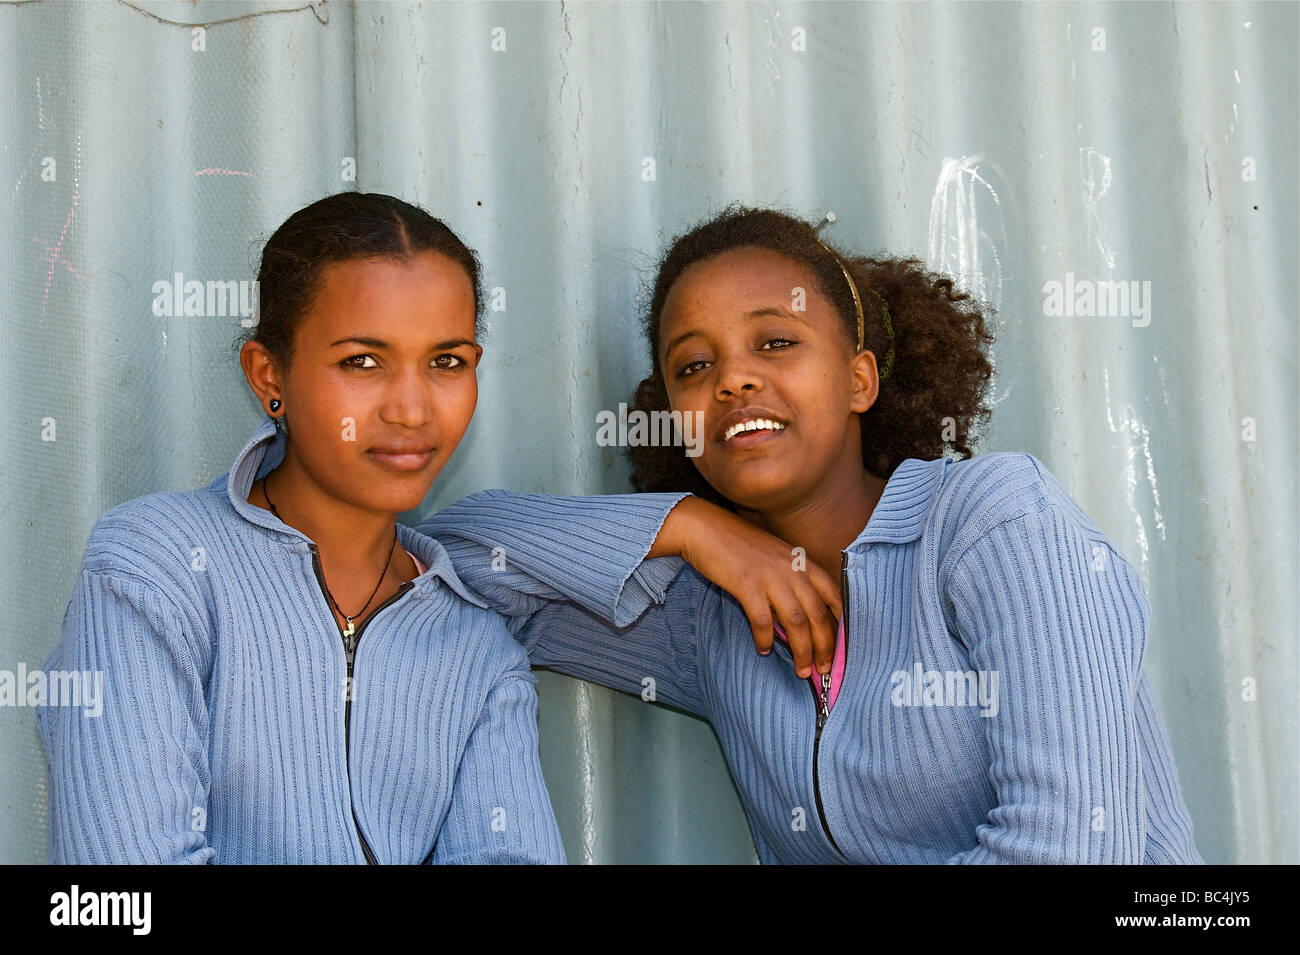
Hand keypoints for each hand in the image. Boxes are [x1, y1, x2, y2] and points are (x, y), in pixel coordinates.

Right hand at [651, 497, 841, 677]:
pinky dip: (766, 639)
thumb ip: (791, 581)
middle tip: (823, 669)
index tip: (842, 646)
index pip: (834, 595)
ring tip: (802, 670)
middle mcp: (792, 569)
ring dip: (801, 650)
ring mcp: (770, 577)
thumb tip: (797, 619)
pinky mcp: (747, 585)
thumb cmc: (740, 545)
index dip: (841, 623)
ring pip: (796, 622)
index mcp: (802, 562)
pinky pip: (763, 621)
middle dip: (824, 646)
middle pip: (818, 614)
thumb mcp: (776, 556)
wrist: (706, 528)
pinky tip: (764, 650)